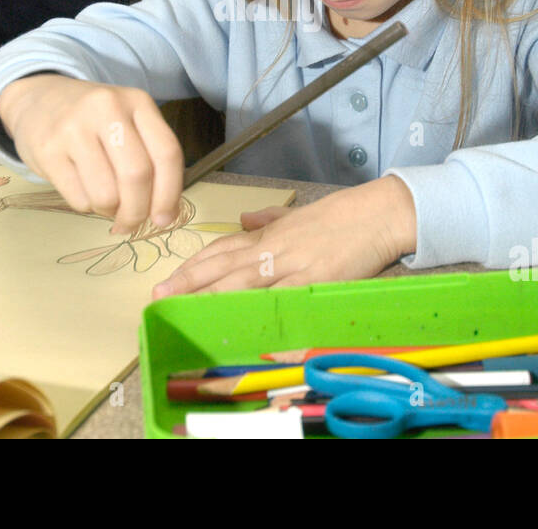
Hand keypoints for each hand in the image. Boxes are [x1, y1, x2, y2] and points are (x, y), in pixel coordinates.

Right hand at [0, 73, 184, 233]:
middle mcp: (107, 108)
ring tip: (106, 203)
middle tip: (131, 222)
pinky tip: (84, 190)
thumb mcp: (129, 121)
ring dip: (110, 211)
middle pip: (137, 175)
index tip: (164, 219)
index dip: (170, 194)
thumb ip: (151, 158)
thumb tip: (164, 214)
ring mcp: (74, 127)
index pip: (167, 153)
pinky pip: (79, 199)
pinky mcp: (47, 149)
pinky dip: (87, 207)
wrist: (40, 100)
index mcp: (137, 102)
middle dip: (138, 211)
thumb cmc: (94, 121)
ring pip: (106, 194)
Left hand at [152, 176, 417, 297]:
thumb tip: (244, 218)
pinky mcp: (314, 281)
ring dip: (210, 296)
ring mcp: (292, 265)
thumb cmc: (344, 214)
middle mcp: (274, 248)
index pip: (223, 248)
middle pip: (222, 266)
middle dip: (188, 282)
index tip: (170, 278)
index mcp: (270, 233)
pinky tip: (241, 323)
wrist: (378, 213)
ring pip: (242, 281)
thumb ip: (270, 219)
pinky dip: (260, 311)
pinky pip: (281, 299)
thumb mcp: (300, 213)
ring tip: (184, 308)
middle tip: (159, 297)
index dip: (194, 265)